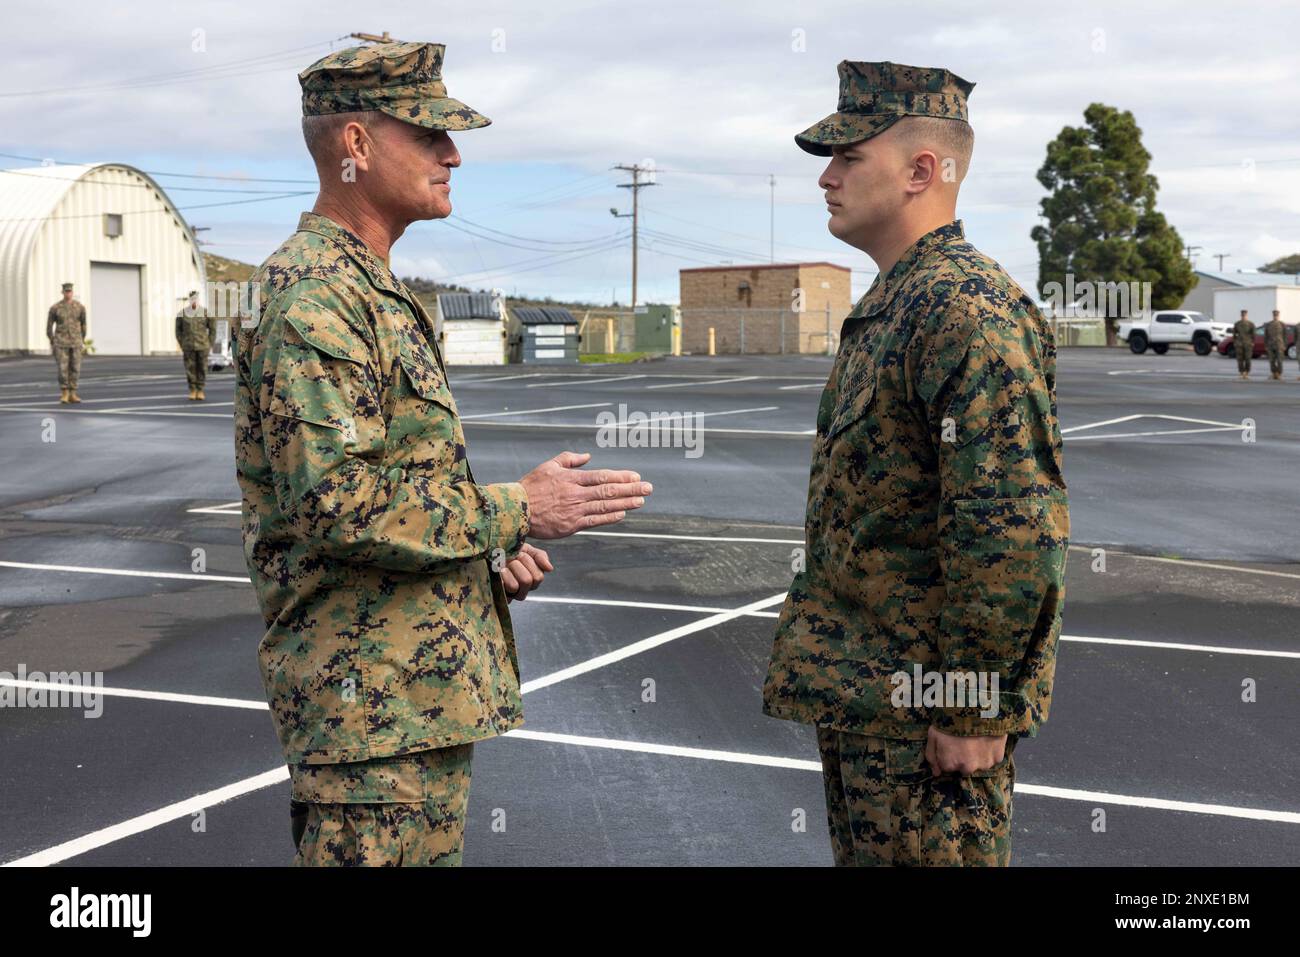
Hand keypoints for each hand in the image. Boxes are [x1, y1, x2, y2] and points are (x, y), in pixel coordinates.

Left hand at [501, 543, 552, 601]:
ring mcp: (511, 594)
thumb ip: (541, 557)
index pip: (538, 577)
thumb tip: (550, 568)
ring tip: (502, 566)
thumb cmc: (510, 551)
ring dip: (507, 571)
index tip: (520, 554)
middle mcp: (524, 589)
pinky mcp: (499, 595)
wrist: (492, 551)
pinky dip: (499, 578)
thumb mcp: (528, 550)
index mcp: (534, 579)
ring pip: (514, 587)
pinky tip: (497, 572)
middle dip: (518, 565)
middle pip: (527, 581)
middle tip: (511, 559)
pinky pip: (501, 590)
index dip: (528, 562)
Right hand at [519, 451, 651, 538]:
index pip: (601, 476)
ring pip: (604, 506)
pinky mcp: (570, 525)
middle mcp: (575, 494)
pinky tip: (622, 514)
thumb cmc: (531, 487)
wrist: (515, 510)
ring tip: (641, 500)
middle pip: (608, 491)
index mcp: (571, 479)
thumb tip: (588, 456)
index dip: (621, 477)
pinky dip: (609, 518)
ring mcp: (574, 510)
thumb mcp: (548, 466)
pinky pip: (594, 521)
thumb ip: (569, 459)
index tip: (636, 476)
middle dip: (630, 489)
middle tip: (648, 488)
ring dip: (625, 503)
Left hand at [925, 727, 1006, 776]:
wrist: (976, 707)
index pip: (947, 767)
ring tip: (976, 738)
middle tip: (964, 741)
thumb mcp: (933, 734)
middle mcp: (967, 769)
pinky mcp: (997, 758)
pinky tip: (986, 739)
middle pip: (964, 768)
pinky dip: (989, 751)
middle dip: (963, 758)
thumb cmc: (951, 719)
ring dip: (977, 756)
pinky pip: (992, 758)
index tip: (950, 744)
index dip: (948, 755)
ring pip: (979, 764)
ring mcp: (983, 764)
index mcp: (949, 764)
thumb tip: (936, 773)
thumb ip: (932, 756)